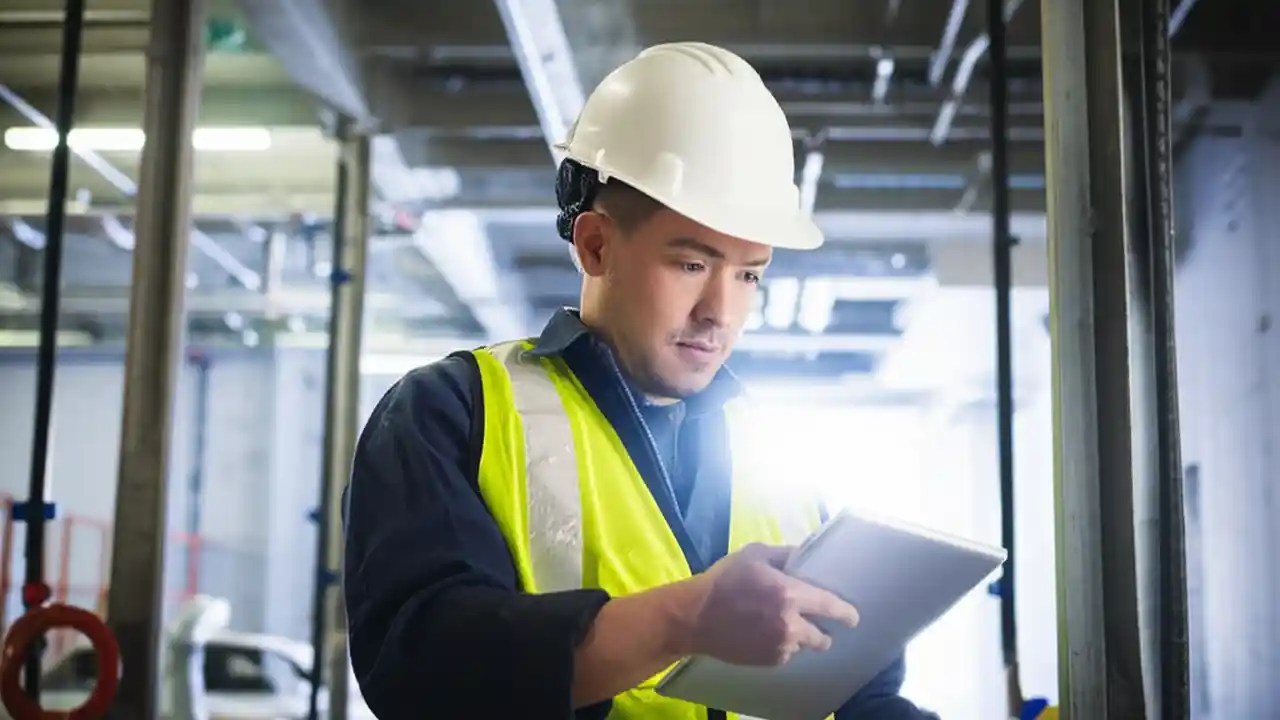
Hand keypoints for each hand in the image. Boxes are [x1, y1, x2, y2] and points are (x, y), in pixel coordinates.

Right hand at [683, 543, 859, 665]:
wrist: (695, 617)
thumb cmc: (724, 581)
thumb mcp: (754, 555)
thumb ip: (785, 555)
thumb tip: (807, 554)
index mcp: (789, 594)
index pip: (830, 606)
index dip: (845, 613)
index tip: (853, 617)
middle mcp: (789, 624)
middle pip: (822, 637)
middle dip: (824, 632)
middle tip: (818, 626)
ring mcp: (779, 646)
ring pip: (802, 645)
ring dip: (798, 637)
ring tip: (781, 626)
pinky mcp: (768, 660)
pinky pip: (784, 653)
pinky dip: (781, 645)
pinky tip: (765, 634)